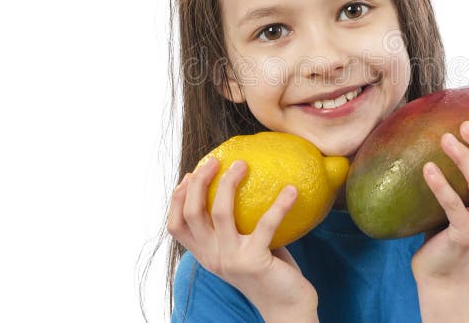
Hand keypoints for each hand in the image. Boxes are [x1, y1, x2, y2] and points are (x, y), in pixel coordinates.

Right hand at [167, 158, 317, 320]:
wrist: (287, 308)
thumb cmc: (268, 270)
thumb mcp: (243, 247)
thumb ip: (236, 226)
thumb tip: (241, 182)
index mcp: (205, 255)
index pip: (176, 226)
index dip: (177, 198)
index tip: (190, 174)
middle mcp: (212, 258)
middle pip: (193, 213)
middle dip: (199, 182)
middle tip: (216, 161)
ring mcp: (231, 260)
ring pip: (221, 213)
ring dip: (230, 183)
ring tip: (242, 164)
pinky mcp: (254, 261)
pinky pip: (266, 224)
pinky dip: (280, 204)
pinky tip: (292, 190)